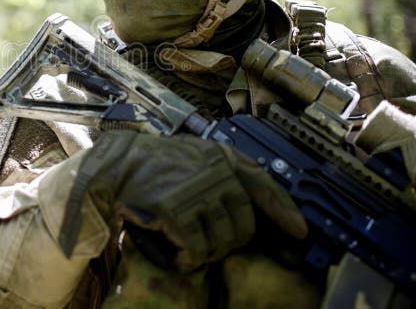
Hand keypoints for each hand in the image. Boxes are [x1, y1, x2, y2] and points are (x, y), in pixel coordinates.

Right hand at [69, 130, 306, 270]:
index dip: (285, 211)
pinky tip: (175, 254)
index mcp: (222, 157)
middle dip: (229, 242)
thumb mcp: (195, 155)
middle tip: (207, 242)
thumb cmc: (154, 165)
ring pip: (223, 242)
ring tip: (187, 246)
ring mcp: (198, 192)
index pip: (264, 184)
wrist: (116, 167)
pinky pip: (197, 251)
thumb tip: (252, 205)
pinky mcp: (178, 211)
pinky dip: (186, 260)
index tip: (300, 232)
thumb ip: (223, 171)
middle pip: (244, 226)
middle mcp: (215, 173)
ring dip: (206, 253)